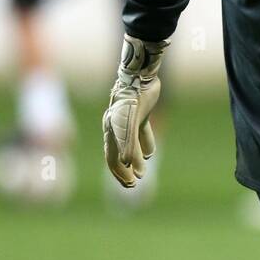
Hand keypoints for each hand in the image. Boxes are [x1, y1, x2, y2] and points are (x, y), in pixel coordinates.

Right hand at [103, 35, 168, 187]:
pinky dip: (144, 144)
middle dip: (124, 171)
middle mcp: (115, 127)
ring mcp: (127, 120)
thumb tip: (132, 168)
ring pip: (128, 145)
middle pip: (117, 154)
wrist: (139, 75)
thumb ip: (132, 146)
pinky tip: (149, 154)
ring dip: (134, 160)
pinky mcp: (139, 113)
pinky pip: (139, 133)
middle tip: (133, 185)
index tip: (132, 184)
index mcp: (110, 131)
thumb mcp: (131, 125)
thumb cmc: (133, 100)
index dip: (120, 173)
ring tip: (141, 173)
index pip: (112, 158)